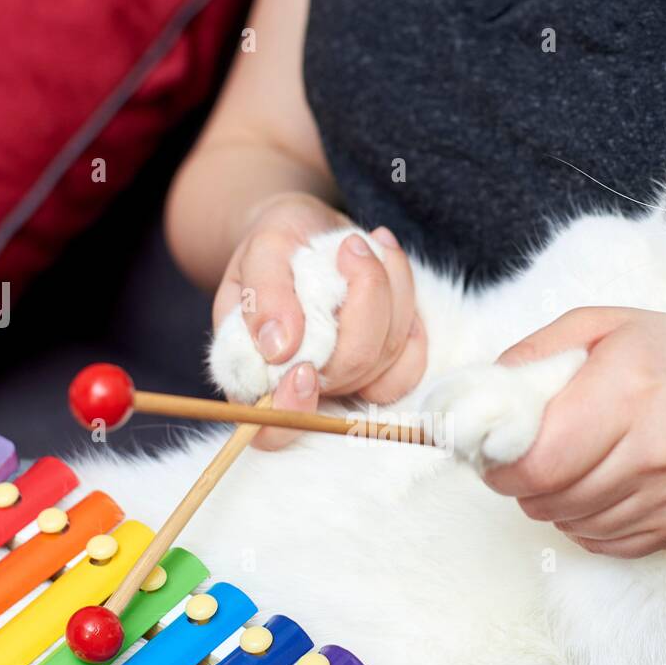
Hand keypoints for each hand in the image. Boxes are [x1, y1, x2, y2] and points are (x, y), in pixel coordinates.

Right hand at [213, 192, 425, 448]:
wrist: (304, 235)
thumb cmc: (276, 245)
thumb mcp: (259, 252)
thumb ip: (262, 297)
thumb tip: (277, 346)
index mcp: (255, 379)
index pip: (272, 430)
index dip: (291, 410)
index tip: (302, 367)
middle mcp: (304, 390)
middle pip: (345, 377)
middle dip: (362, 307)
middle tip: (351, 246)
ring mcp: (349, 381)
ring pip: (384, 360)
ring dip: (387, 292)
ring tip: (361, 243)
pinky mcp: (385, 367)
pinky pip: (411, 358)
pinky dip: (408, 306)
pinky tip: (388, 260)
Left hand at [484, 307, 665, 557]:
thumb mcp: (603, 327)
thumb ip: (535, 355)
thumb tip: (482, 395)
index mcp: (628, 390)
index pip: (538, 462)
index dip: (501, 465)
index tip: (496, 453)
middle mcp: (654, 449)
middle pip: (550, 499)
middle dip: (523, 484)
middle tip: (531, 458)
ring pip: (572, 526)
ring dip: (554, 504)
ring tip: (572, 468)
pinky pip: (605, 544)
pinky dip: (587, 523)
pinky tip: (601, 489)